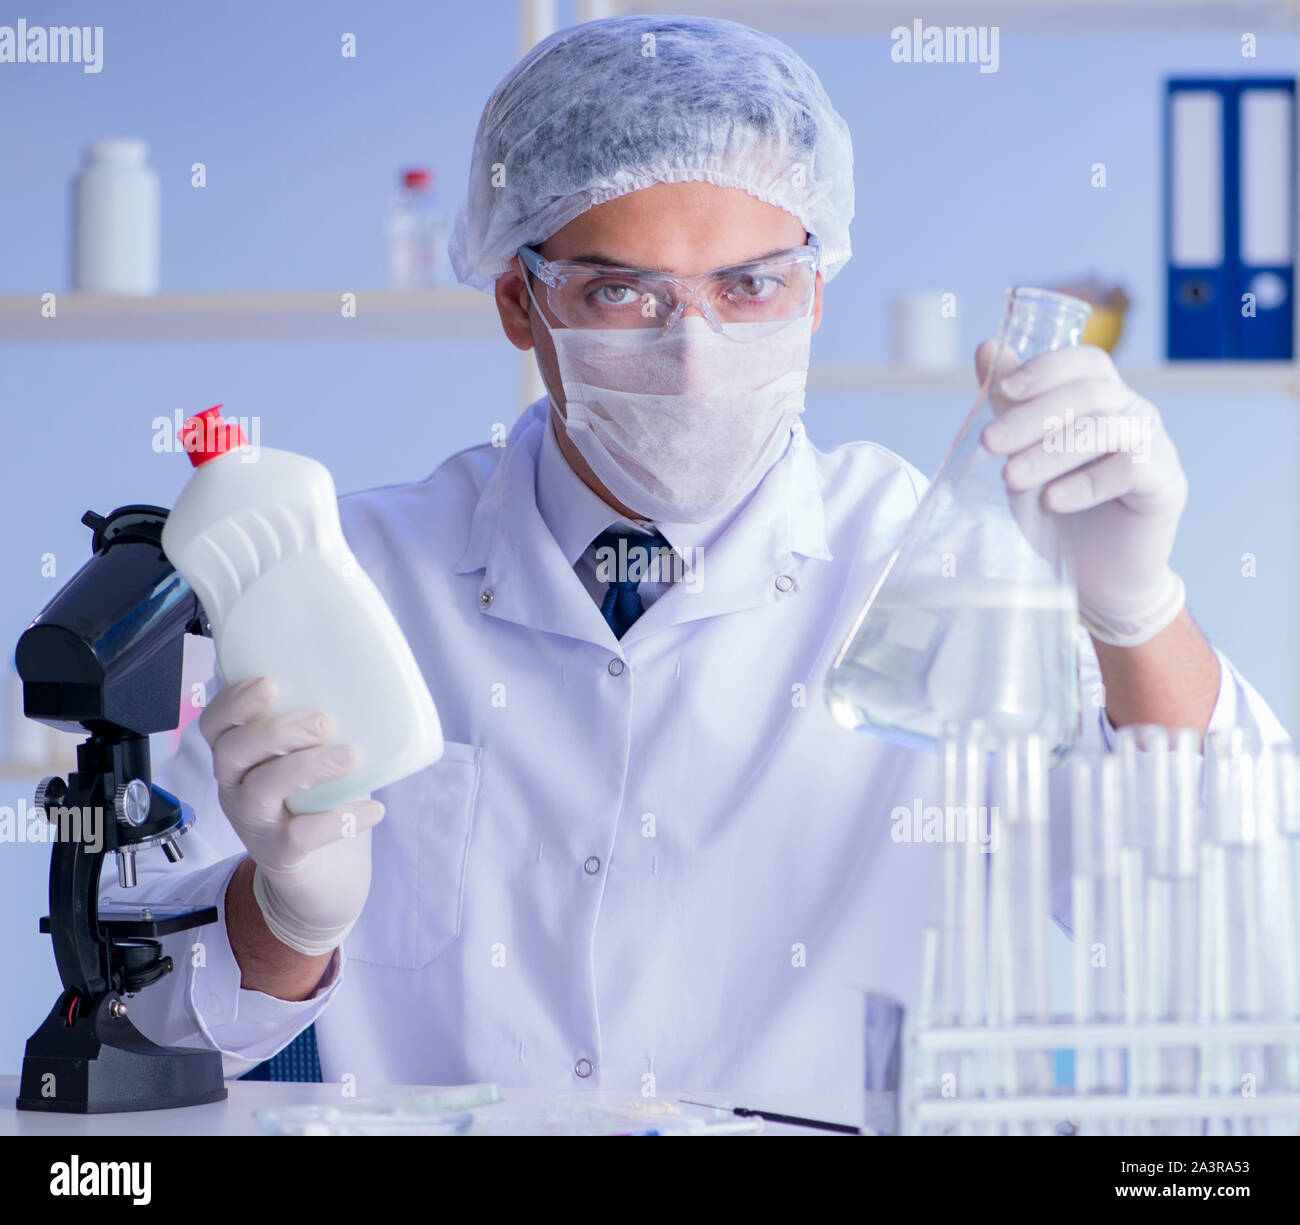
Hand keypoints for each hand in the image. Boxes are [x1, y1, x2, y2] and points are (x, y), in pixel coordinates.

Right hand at [199, 676, 384, 955]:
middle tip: (323, 722)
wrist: (322, 880)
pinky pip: (300, 835)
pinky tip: (373, 810)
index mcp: (239, 759)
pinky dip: (338, 820)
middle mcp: (235, 789)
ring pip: (260, 789)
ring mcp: (254, 824)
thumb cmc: (318, 804)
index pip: (215, 725)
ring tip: (351, 756)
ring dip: (307, 767)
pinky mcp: (279, 856)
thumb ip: (320, 731)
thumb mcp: (311, 761)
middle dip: (276, 730)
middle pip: (232, 752)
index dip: (233, 702)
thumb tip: (366, 688)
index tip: (270, 683)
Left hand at [975, 341, 1188, 645]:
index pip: (1085, 362)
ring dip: (1051, 452)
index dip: (1047, 368)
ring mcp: (1155, 446)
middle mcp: (1133, 414)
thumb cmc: (1058, 506)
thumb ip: (1009, 405)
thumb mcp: (1022, 453)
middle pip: (1090, 394)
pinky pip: (1130, 469)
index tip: (1004, 389)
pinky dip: (1085, 484)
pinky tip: (1051, 501)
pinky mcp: (1165, 484)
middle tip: (989, 443)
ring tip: (1011, 479)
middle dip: (1032, 416)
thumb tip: (987, 348)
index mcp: (1101, 399)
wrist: (1093, 574)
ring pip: (1107, 428)